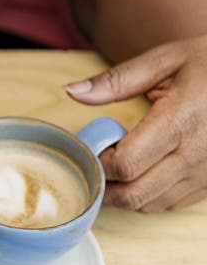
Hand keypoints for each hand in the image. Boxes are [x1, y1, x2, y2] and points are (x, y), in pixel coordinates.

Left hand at [65, 35, 206, 210]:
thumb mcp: (165, 59)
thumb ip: (116, 80)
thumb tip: (71, 90)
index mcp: (181, 120)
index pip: (125, 164)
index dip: (97, 162)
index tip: (89, 149)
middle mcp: (198, 153)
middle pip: (134, 194)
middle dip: (104, 187)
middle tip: (90, 169)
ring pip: (152, 204)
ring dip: (125, 194)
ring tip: (113, 170)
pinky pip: (172, 203)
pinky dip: (149, 195)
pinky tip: (142, 173)